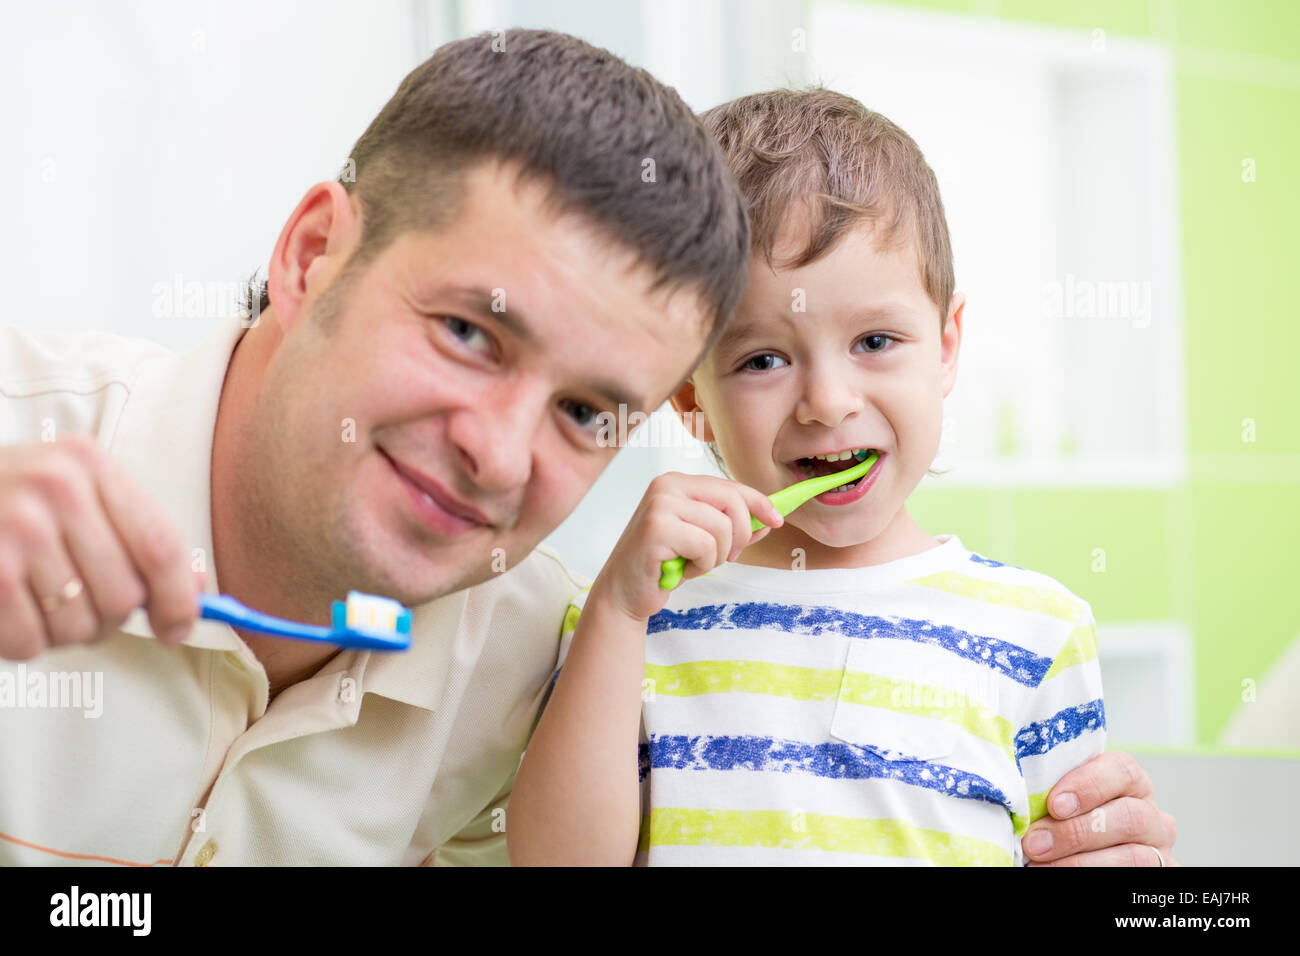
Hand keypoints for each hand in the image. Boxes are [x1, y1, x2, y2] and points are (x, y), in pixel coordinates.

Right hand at [0, 436, 205, 659]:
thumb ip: (135, 537)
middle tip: (85, 608)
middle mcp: (55, 488)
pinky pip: (30, 641)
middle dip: (112, 619)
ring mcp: (14, 528)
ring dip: (66, 632)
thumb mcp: (73, 494)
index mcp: (89, 465)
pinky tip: (9, 613)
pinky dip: (25, 643)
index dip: (180, 600)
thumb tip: (198, 595)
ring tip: (39, 602)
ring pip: (80, 625)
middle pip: (124, 595)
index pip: (160, 546)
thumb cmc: (5, 501)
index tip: (180, 629)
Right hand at [592, 472, 782, 622]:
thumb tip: (768, 520)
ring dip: (716, 556)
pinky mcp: (656, 528)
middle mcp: (667, 486)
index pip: (730, 486)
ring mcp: (660, 504)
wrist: (624, 592)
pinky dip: (701, 565)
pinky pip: (705, 545)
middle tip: (726, 557)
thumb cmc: (663, 565)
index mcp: (678, 482)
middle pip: (732, 502)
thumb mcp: (704, 542)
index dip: (759, 503)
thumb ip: (733, 528)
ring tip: (693, 563)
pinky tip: (681, 569)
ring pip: (722, 527)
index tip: (777, 520)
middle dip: (739, 536)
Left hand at [1023, 751, 1178, 865]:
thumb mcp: (1061, 801)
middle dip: (1077, 832)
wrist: (1078, 851)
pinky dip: (1092, 875)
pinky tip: (1058, 873)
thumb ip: (1051, 792)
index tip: (1053, 804)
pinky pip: (1133, 877)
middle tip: (1035, 843)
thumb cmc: (1061, 820)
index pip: (1122, 769)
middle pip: (1130, 816)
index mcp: (1129, 783)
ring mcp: (1158, 849)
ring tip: (1040, 864)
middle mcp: (1150, 814)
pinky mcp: (1159, 875)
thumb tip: (1021, 795)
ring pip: (1135, 855)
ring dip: (1080, 862)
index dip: (1088, 784)